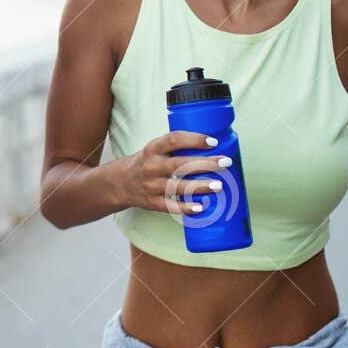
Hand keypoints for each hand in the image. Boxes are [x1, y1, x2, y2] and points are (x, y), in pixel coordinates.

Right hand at [120, 131, 235, 214]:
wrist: (121, 182)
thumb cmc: (148, 162)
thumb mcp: (155, 148)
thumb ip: (176, 146)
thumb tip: (214, 145)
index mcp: (153, 148)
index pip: (174, 140)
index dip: (194, 140)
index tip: (213, 142)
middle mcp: (151, 166)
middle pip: (180, 164)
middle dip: (205, 163)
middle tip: (226, 162)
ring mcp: (151, 185)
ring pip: (178, 186)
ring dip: (200, 186)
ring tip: (219, 185)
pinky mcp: (152, 202)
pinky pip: (171, 206)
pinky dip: (186, 208)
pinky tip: (201, 207)